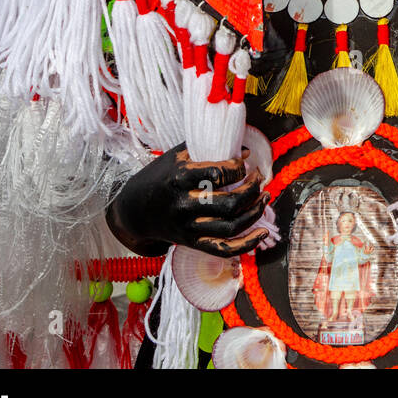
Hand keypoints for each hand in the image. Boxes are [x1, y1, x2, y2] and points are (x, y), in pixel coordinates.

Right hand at [105, 145, 268, 257]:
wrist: (133, 210)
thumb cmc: (158, 177)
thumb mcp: (176, 156)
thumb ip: (207, 148)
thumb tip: (245, 152)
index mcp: (180, 179)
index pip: (219, 174)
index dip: (239, 167)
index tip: (244, 162)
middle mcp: (185, 205)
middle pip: (230, 203)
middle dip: (253, 190)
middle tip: (259, 178)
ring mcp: (188, 227)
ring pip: (231, 226)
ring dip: (255, 212)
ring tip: (264, 197)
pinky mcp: (192, 242)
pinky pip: (223, 249)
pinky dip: (246, 244)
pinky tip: (262, 233)